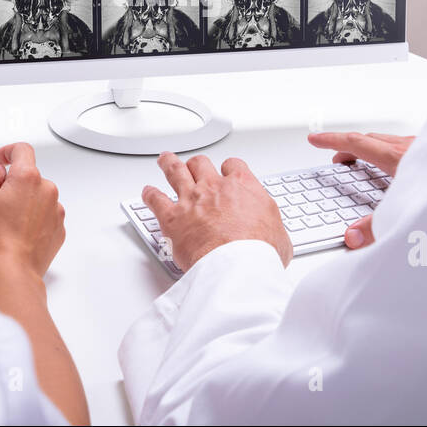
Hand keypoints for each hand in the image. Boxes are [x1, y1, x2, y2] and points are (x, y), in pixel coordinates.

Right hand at [0, 142, 64, 280]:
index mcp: (28, 178)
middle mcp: (47, 191)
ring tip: (4, 225)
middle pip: (28, 176)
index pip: (22, 150)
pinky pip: (44, 216)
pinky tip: (16, 235)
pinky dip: (32, 220)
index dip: (7, 152)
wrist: (11, 274)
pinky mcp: (58, 231)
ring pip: (37, 197)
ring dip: (23, 203)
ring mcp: (55, 212)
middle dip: (11, 185)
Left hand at [143, 152, 293, 271]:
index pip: (234, 166)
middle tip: (194, 165)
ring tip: (165, 160)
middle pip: (201, 164)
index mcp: (243, 187)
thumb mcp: (279, 236)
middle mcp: (214, 188)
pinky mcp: (173, 218)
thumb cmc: (258, 252)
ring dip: (169, 164)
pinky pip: (156, 199)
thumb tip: (274, 236)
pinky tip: (147, 193)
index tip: (227, 173)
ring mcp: (191, 200)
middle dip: (197, 164)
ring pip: (176, 171)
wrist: (237, 266)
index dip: (229, 169)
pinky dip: (150, 195)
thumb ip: (270, 227)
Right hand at [307, 131, 415, 249]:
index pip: (355, 142)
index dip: (331, 140)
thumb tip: (352, 236)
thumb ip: (376, 228)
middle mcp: (410, 147)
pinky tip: (395, 170)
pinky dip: (390, 154)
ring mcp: (425, 148)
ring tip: (363, 163)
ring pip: (389, 141)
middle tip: (336, 159)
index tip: (315, 139)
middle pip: (370, 139)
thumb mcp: (407, 212)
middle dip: (349, 147)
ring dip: (371, 149)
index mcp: (397, 157)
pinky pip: (405, 148)